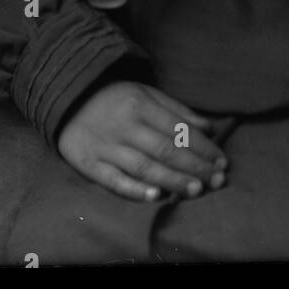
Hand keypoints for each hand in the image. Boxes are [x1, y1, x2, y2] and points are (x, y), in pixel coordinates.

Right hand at [57, 81, 227, 202]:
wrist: (66, 97)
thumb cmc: (114, 97)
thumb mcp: (146, 93)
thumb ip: (177, 110)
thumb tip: (209, 127)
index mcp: (140, 105)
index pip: (179, 129)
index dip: (203, 147)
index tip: (222, 162)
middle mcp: (125, 126)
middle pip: (165, 149)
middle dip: (194, 167)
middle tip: (217, 181)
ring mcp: (106, 146)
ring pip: (144, 166)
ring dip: (172, 180)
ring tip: (196, 190)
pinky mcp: (88, 163)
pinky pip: (113, 179)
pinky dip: (134, 189)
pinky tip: (155, 196)